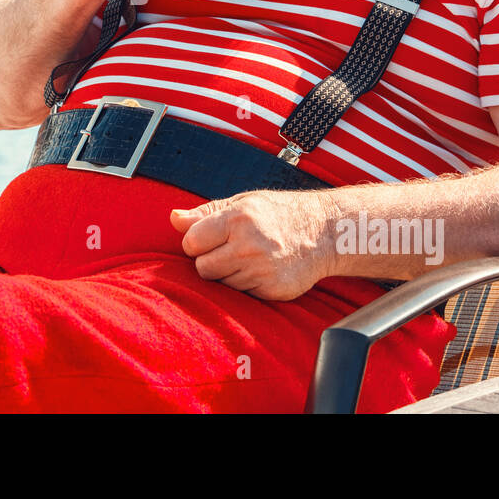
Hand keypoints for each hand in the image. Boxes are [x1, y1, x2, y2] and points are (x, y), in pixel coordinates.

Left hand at [169, 190, 338, 300]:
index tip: (210, 238)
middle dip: (210, 260)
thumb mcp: (242, 203)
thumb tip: (173, 219)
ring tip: (250, 257)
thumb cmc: (277, 214)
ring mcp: (263, 271)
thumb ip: (205, 213)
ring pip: (222, 284)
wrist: (325, 232)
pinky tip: (263, 269)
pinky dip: (248, 285)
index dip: (196, 242)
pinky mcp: (273, 290)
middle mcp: (249, 246)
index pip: (191, 242)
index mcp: (237, 218)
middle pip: (202, 268)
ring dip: (229, 274)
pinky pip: (242, 295)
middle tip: (231, 249)